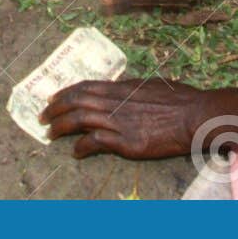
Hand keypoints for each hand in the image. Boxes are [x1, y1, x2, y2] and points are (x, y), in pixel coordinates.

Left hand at [40, 78, 210, 159]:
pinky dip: (81, 147)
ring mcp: (120, 121)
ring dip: (61, 127)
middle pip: (76, 101)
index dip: (65, 92)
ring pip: (80, 120)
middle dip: (55, 109)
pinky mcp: (127, 141)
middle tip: (42, 118)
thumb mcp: (151, 85)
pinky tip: (76, 153)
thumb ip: (131, 90)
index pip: (84, 86)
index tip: (52, 98)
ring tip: (50, 134)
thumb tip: (120, 90)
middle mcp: (116, 102)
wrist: (195, 115)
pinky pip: (95, 142)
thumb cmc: (180, 99)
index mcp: (122, 87)